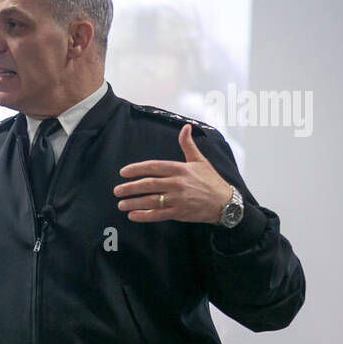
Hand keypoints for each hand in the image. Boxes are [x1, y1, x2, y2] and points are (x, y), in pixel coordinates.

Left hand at [114, 124, 232, 223]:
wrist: (225, 202)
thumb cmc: (211, 180)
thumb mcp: (200, 160)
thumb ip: (187, 145)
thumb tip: (185, 127)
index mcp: (180, 169)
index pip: (154, 167)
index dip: (137, 169)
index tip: (123, 172)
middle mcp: (178, 183)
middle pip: (149, 184)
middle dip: (131, 188)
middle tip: (117, 190)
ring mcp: (178, 199)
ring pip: (152, 200)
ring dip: (134, 203)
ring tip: (121, 204)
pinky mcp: (180, 212)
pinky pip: (159, 215)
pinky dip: (145, 216)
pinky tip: (133, 216)